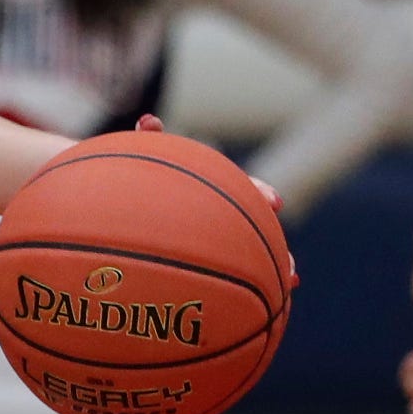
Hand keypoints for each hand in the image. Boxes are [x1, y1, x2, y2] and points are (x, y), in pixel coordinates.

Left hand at [135, 116, 299, 286]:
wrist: (122, 217)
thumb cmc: (131, 187)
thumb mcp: (138, 165)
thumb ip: (147, 147)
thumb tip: (149, 121)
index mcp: (212, 190)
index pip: (243, 189)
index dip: (259, 193)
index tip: (276, 203)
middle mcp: (219, 213)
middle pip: (255, 222)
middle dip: (272, 236)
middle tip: (290, 259)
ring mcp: (217, 235)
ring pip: (252, 248)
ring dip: (274, 260)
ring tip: (290, 277)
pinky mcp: (216, 259)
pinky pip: (238, 273)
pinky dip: (256, 282)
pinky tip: (279, 293)